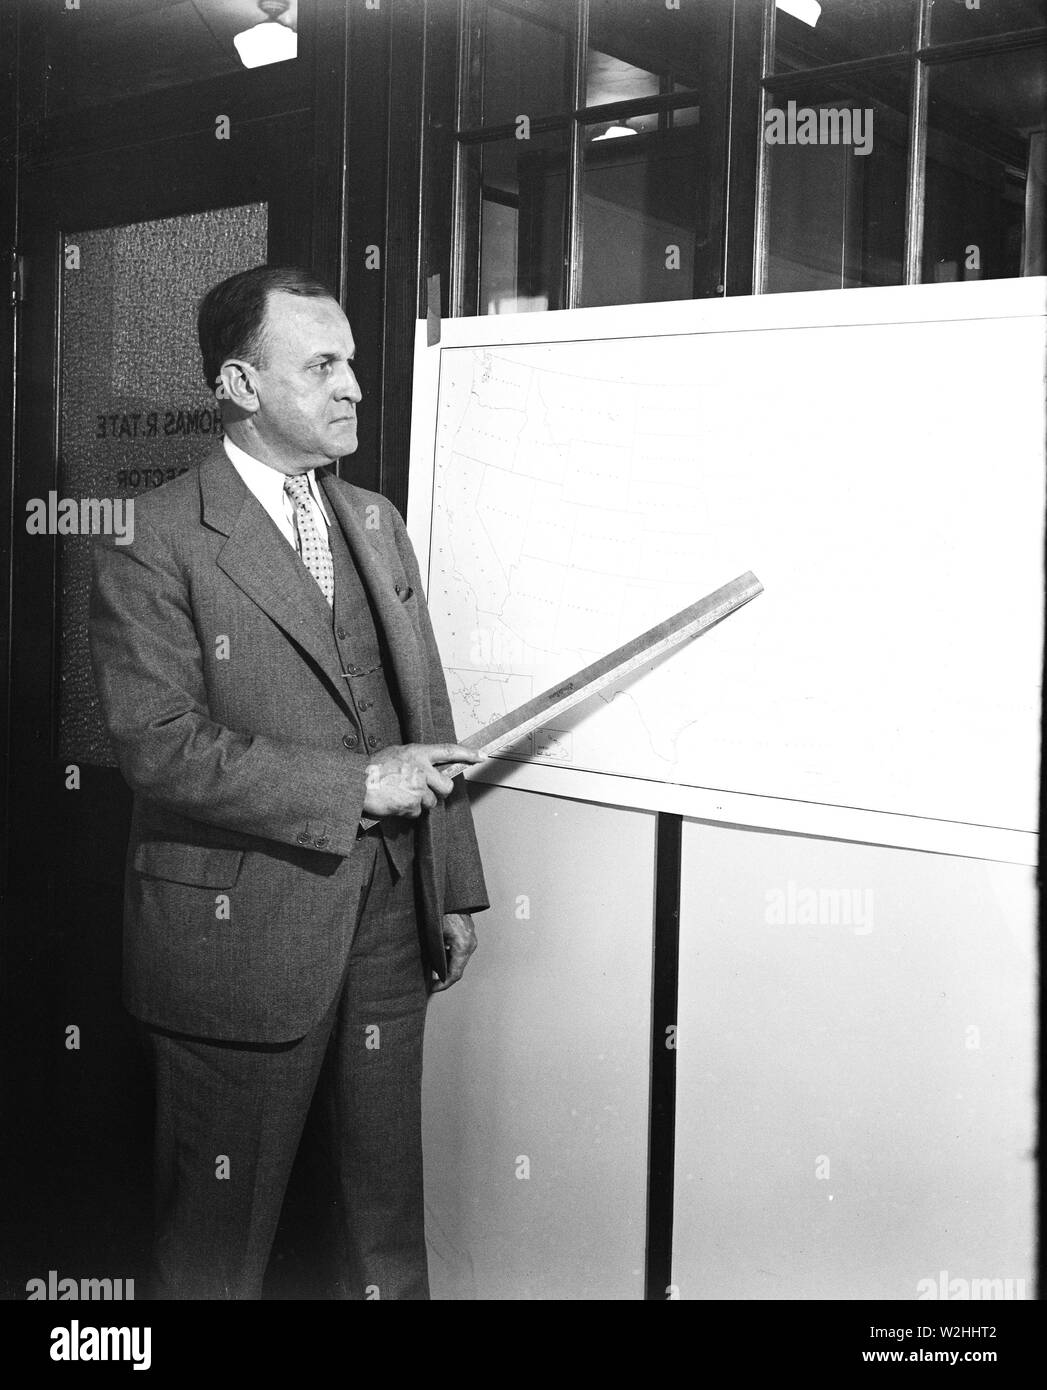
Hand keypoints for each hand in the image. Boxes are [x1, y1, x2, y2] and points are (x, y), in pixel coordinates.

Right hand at [361, 743, 480, 819]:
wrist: (356, 783)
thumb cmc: (372, 770)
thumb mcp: (396, 755)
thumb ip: (414, 760)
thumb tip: (426, 770)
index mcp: (418, 752)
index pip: (449, 750)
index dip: (467, 753)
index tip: (481, 755)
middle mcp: (422, 768)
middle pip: (446, 786)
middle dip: (439, 793)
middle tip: (425, 793)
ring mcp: (418, 786)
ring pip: (430, 803)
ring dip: (417, 804)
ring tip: (398, 796)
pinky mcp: (412, 803)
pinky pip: (416, 813)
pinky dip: (406, 812)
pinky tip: (394, 803)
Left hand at [430, 912, 476, 991]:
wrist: (451, 893)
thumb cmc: (439, 910)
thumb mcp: (432, 933)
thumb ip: (431, 952)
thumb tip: (424, 968)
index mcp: (462, 946)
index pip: (455, 974)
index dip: (442, 985)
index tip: (432, 988)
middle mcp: (470, 944)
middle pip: (458, 968)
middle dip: (443, 977)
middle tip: (429, 982)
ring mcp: (471, 939)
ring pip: (459, 960)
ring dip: (446, 966)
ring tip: (430, 969)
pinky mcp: (469, 934)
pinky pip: (460, 951)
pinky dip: (449, 956)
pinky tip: (437, 955)